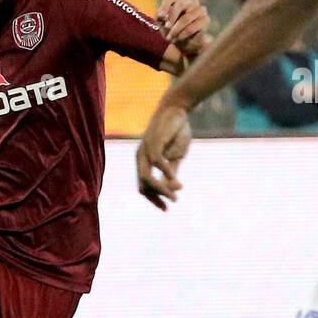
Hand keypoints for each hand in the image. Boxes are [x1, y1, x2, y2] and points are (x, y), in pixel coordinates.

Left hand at [136, 96, 192, 210]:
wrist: (177, 110)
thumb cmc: (176, 131)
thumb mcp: (175, 154)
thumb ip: (172, 170)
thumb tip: (173, 188)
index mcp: (143, 161)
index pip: (143, 186)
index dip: (154, 199)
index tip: (167, 208)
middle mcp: (140, 158)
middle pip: (143, 186)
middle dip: (157, 197)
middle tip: (173, 202)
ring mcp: (145, 151)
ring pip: (147, 178)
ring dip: (162, 189)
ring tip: (176, 194)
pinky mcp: (153, 143)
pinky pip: (157, 163)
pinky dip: (167, 174)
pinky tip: (176, 180)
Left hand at [157, 0, 209, 57]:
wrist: (184, 43)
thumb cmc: (171, 30)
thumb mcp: (162, 23)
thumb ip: (160, 17)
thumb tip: (163, 15)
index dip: (164, 7)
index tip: (160, 17)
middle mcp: (192, 1)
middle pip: (180, 4)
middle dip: (172, 18)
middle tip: (167, 28)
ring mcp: (200, 9)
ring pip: (186, 18)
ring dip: (176, 30)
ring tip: (171, 37)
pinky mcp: (206, 20)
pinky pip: (192, 28)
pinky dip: (182, 35)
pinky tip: (179, 38)